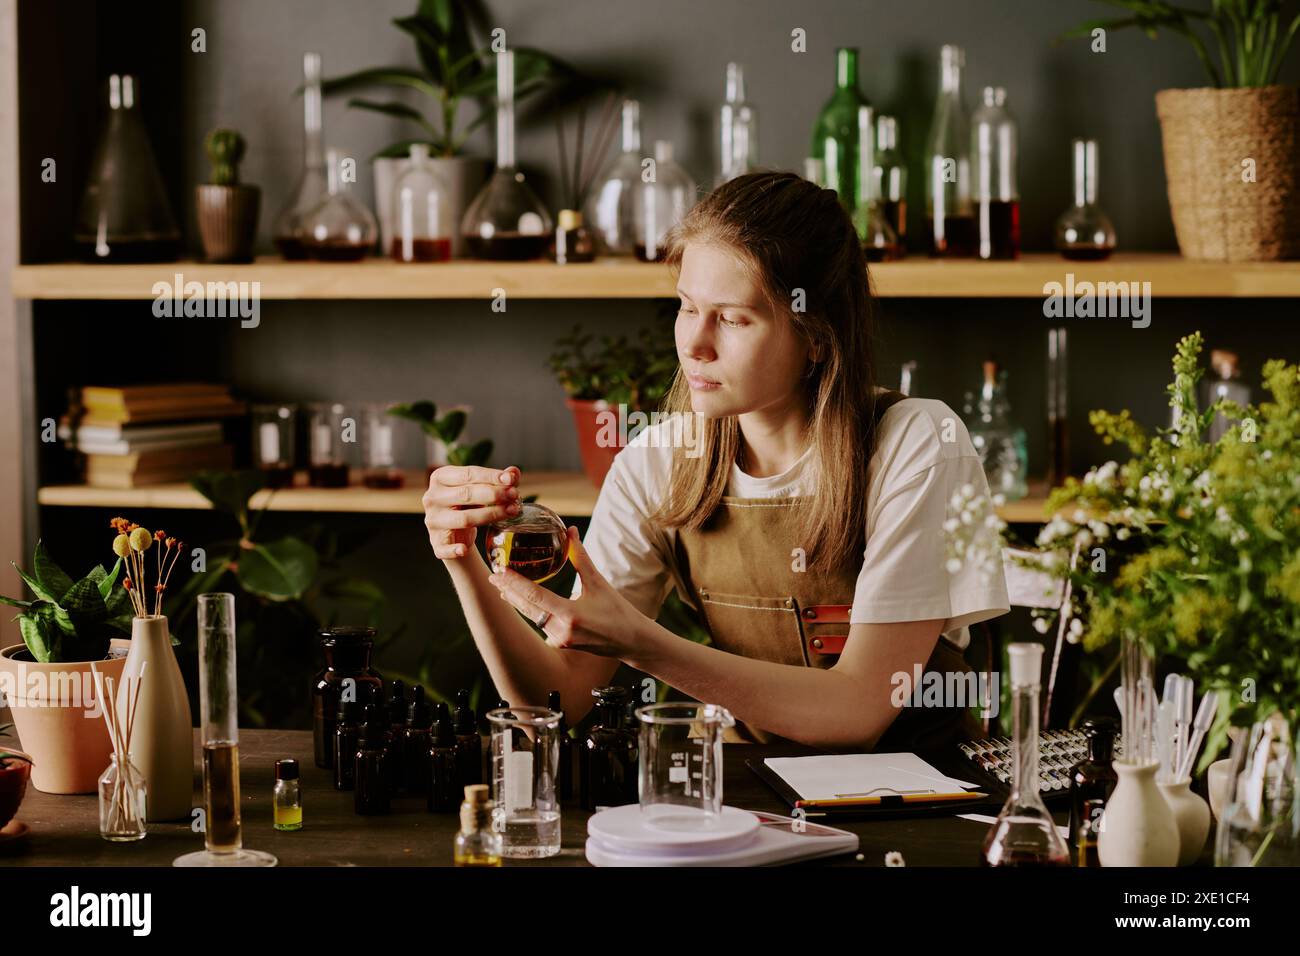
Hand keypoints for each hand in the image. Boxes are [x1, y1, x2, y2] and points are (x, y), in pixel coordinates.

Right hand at [422, 464, 521, 560]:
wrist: (455, 531)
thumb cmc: (469, 504)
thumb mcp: (480, 488)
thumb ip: (497, 480)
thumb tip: (514, 472)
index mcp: (440, 478)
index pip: (468, 474)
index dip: (491, 476)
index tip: (511, 479)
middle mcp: (432, 498)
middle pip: (466, 494)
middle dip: (493, 494)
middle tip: (514, 495)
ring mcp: (433, 521)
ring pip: (463, 518)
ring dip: (490, 515)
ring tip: (512, 511)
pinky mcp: (436, 542)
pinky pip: (444, 547)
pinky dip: (453, 549)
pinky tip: (464, 549)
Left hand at [488, 526, 649, 658]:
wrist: (632, 642)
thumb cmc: (619, 611)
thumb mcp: (599, 582)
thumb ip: (581, 557)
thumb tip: (571, 532)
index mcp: (570, 614)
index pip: (534, 595)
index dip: (514, 582)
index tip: (499, 571)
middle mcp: (561, 630)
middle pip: (527, 607)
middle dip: (509, 591)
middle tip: (494, 575)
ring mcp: (560, 640)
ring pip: (532, 616)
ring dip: (517, 601)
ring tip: (503, 587)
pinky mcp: (562, 644)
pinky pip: (541, 624)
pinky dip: (532, 611)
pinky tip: (523, 602)